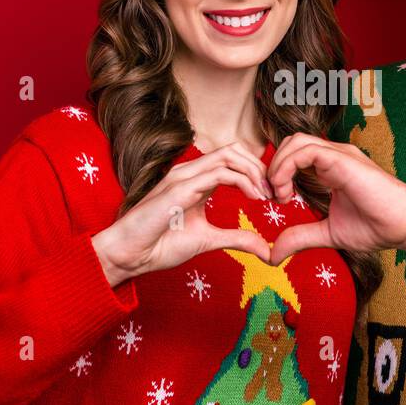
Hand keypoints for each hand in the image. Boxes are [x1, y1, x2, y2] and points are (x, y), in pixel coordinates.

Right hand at [92, 142, 274, 285]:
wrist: (130, 255)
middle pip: (234, 149)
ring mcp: (183, 176)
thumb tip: (266, 249)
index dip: (257, 172)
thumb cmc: (160, 245)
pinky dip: (243, 182)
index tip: (272, 195)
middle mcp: (190, 172)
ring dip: (255, 172)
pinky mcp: (180, 188)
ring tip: (266, 195)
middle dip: (260, 166)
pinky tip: (254, 199)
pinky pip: (219, 173)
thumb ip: (237, 239)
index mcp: (196, 180)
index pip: (232, 158)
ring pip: (229, 154)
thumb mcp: (209, 240)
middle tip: (275, 192)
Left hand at [264, 133, 405, 264]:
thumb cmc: (377, 227)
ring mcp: (339, 155)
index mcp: (331, 168)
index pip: (294, 155)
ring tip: (280, 194)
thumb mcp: (328, 233)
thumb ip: (301, 237)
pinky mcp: (342, 160)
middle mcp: (334, 156)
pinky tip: (287, 192)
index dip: (277, 174)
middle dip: (273, 166)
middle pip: (290, 143)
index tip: (275, 201)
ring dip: (278, 166)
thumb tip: (272, 254)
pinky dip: (287, 168)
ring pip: (295, 142)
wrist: (405, 227)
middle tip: (272, 196)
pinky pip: (305, 151)